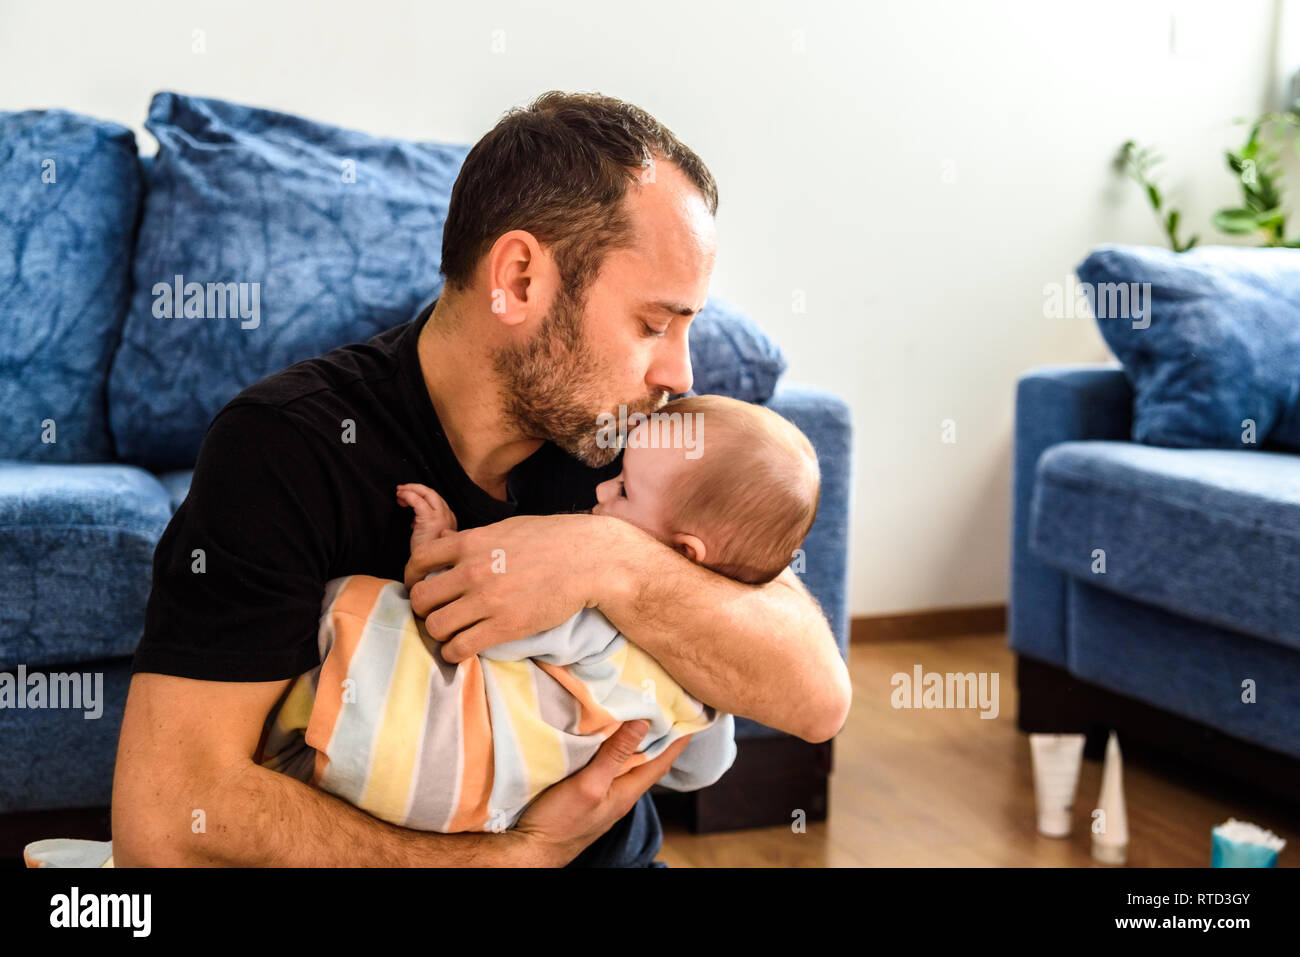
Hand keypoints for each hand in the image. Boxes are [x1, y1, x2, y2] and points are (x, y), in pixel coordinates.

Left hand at [396, 483, 457, 553]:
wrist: (430, 570)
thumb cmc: (428, 558)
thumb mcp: (429, 539)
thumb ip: (425, 527)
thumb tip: (414, 521)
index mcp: (450, 520)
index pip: (436, 501)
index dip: (421, 496)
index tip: (408, 500)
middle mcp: (449, 515)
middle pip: (433, 493)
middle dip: (416, 488)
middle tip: (401, 490)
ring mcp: (441, 516)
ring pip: (427, 493)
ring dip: (411, 489)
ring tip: (399, 492)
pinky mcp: (431, 519)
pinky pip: (418, 500)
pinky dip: (408, 495)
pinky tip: (400, 498)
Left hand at [404, 512, 631, 662]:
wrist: (587, 559)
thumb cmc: (551, 539)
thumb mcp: (505, 529)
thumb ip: (474, 540)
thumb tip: (448, 545)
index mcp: (470, 543)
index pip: (419, 561)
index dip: (413, 578)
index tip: (420, 587)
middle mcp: (472, 571)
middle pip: (422, 599)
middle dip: (424, 610)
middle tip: (437, 613)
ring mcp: (487, 600)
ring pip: (436, 627)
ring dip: (439, 633)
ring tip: (450, 633)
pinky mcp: (504, 627)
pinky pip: (460, 647)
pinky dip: (453, 653)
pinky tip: (461, 650)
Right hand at [511, 719, 692, 866]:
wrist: (531, 849)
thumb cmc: (561, 822)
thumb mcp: (589, 784)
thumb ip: (615, 755)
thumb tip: (644, 723)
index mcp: (627, 792)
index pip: (662, 761)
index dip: (678, 739)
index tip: (691, 716)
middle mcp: (620, 793)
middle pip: (648, 760)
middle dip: (660, 736)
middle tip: (667, 708)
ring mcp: (604, 795)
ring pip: (628, 763)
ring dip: (638, 741)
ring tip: (642, 715)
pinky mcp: (587, 794)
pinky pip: (610, 766)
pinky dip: (615, 748)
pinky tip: (608, 738)